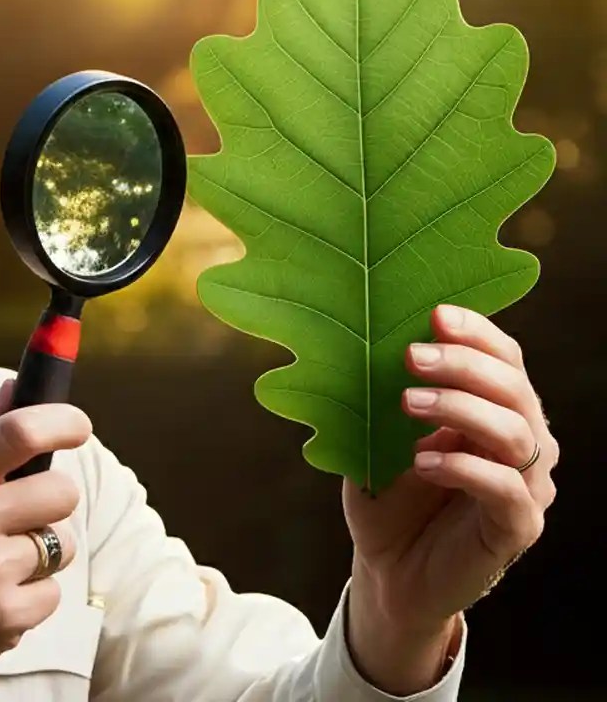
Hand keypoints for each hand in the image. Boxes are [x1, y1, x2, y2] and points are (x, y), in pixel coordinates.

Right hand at [0, 380, 91, 701]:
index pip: (20, 431)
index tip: (78, 424)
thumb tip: (14, 386)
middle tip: (24, 513)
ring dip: (41, 552)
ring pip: (62, 543)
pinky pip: (52, 592)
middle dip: (51, 500)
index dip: (63, 420)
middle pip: (61, 490)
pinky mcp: (3, 617)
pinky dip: (30, 597)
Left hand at [342, 304, 559, 692]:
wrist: (388, 569)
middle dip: (463, 364)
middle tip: (410, 357)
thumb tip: (356, 340)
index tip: (434, 314)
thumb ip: (379, 397)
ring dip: (460, 408)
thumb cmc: (388, 498)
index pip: (504, 359)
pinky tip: (423, 462)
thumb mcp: (376, 440)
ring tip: (406, 403)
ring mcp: (527, 485)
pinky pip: (505, 489)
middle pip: (514, 388)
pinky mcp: (517, 527)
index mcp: (495, 409)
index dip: (477, 333)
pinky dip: (465, 468)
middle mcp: (523, 442)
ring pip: (514, 433)